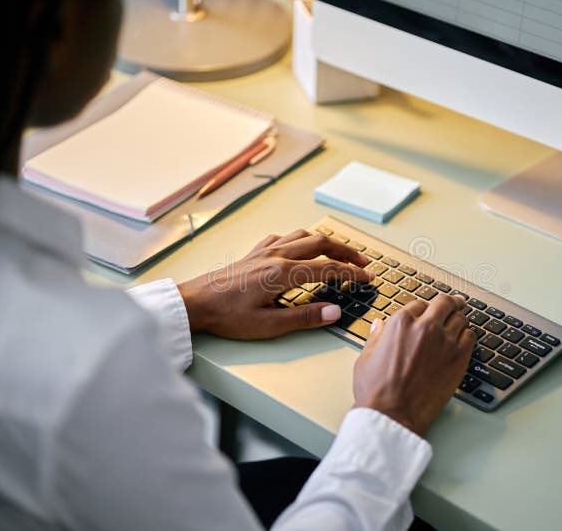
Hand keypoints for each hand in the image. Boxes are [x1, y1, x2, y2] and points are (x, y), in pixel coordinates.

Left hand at [177, 230, 373, 339]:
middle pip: (321, 243)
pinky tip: (300, 248)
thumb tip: (335, 312)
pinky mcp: (254, 253)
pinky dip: (300, 239)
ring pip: (303, 235)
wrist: (194, 303)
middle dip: (346, 251)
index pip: (328, 268)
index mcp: (283, 273)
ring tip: (339, 253)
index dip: (352, 273)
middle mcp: (276, 256)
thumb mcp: (268, 325)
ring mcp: (264, 251)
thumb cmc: (227, 317)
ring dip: (326, 242)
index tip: (368, 278)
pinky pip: (284, 237)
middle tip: (363, 262)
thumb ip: (304, 318)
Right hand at [352, 294, 474, 436]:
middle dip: (450, 302)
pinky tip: (463, 340)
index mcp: (400, 323)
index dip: (423, 308)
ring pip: (460, 318)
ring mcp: (445, 341)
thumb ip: (376, 337)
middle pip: (444, 303)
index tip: (427, 311)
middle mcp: (425, 327)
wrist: (393, 415)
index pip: (418, 304)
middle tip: (456, 302)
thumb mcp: (366, 358)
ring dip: (458, 319)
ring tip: (459, 321)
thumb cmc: (377, 391)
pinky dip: (467, 336)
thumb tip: (379, 325)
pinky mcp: (459, 358)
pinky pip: (470, 337)